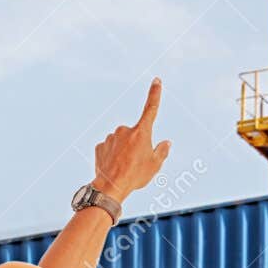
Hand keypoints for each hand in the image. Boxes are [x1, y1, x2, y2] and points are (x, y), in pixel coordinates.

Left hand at [92, 79, 170, 203]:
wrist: (110, 187)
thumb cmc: (135, 176)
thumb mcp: (155, 165)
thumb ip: (162, 151)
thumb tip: (166, 143)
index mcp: (141, 132)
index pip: (151, 108)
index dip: (155, 94)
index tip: (156, 80)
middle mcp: (125, 130)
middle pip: (135, 134)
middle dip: (136, 145)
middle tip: (136, 163)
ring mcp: (111, 137)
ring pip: (121, 141)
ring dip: (123, 151)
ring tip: (124, 167)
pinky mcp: (100, 145)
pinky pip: (109, 148)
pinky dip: (112, 156)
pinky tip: (113, 167)